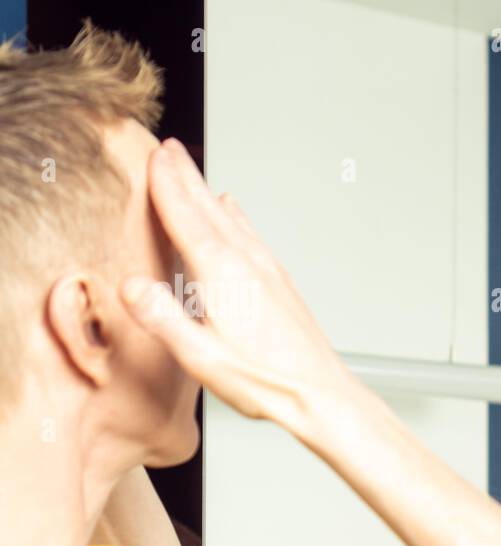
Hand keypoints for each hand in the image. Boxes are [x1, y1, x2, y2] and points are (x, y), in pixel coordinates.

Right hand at [119, 138, 354, 432]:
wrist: (321, 394)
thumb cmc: (265, 381)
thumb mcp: (201, 357)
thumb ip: (163, 319)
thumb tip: (130, 286)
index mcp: (222, 274)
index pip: (186, 218)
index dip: (167, 185)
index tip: (153, 156)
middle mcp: (248, 264)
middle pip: (209, 209)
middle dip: (186, 178)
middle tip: (169, 148)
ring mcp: (268, 272)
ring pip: (232, 220)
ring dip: (208, 194)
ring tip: (194, 174)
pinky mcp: (281, 285)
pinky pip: (251, 237)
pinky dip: (235, 218)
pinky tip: (235, 217)